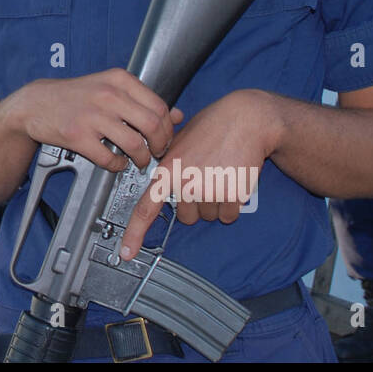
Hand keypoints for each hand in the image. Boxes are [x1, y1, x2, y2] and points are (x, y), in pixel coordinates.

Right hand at [16, 68, 183, 174]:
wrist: (35, 103)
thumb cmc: (74, 96)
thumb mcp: (110, 87)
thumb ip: (143, 99)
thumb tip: (177, 115)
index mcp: (119, 80)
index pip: (159, 106)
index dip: (168, 127)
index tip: (164, 137)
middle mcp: (107, 95)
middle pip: (153, 125)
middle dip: (160, 145)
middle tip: (156, 152)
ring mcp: (92, 116)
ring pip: (135, 144)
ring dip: (141, 159)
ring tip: (138, 161)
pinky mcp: (78, 136)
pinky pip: (109, 158)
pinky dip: (117, 165)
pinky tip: (115, 162)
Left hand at [117, 89, 278, 258]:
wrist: (245, 119)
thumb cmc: (212, 126)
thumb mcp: (178, 139)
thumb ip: (167, 163)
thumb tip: (158, 179)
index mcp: (168, 170)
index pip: (146, 208)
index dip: (135, 233)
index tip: (127, 252)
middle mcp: (186, 184)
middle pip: (185, 216)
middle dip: (193, 203)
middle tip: (203, 178)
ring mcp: (209, 192)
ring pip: (207, 216)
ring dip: (213, 203)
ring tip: (218, 174)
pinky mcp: (232, 196)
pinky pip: (227, 216)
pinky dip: (231, 205)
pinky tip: (231, 182)